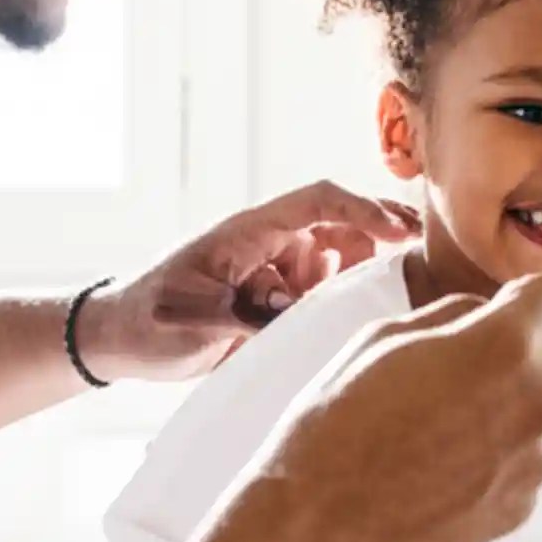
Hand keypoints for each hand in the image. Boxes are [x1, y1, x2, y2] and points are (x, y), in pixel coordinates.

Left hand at [76, 180, 421, 381]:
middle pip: (339, 223)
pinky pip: (321, 291)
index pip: (317, 202)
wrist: (120, 338)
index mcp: (247, 232)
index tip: (401, 230)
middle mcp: (268, 243)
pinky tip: (354, 318)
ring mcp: (274, 268)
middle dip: (379, 233)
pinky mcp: (275, 296)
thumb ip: (246, 317)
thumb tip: (296, 312)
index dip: (362, 210)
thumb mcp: (192, 321)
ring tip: (384, 296)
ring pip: (337, 260)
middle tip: (422, 251)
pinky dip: (341, 300)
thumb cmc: (148, 319)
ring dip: (358, 275)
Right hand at [209, 275, 541, 541]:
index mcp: (503, 346)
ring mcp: (534, 459)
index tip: (499, 309)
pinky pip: (528, 458)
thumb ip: (451, 315)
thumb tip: (483, 313)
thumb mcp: (383, 337)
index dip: (522, 297)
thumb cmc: (337, 423)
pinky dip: (502, 451)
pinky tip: (447, 459)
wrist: (317, 524)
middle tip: (491, 355)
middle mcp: (536, 401)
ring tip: (448, 418)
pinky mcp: (522, 504)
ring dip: (518, 402)